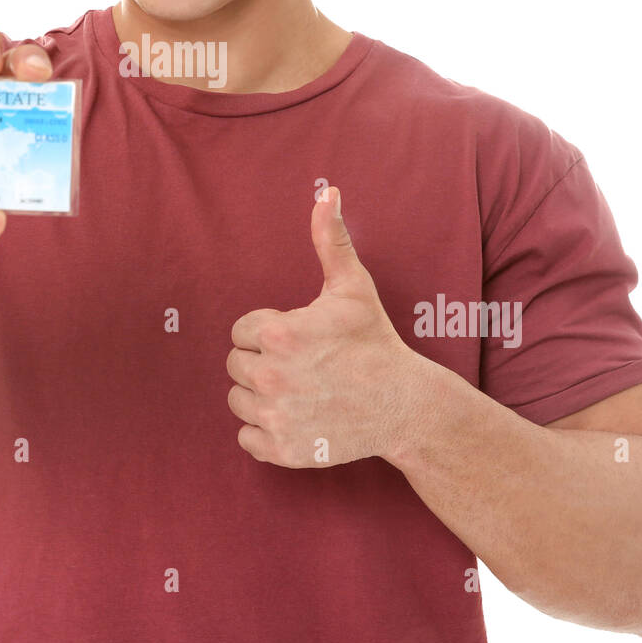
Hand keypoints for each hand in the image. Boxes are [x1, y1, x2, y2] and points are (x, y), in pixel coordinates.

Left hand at [226, 186, 418, 467]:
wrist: (405, 405)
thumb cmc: (374, 341)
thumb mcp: (353, 286)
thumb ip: (330, 239)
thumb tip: (327, 192)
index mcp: (278, 334)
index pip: (240, 332)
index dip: (268, 332)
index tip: (299, 338)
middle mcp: (271, 377)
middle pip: (236, 366)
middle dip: (263, 362)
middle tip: (303, 365)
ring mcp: (276, 418)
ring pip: (238, 401)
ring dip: (261, 395)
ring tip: (299, 389)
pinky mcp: (282, 451)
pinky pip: (247, 439)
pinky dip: (264, 432)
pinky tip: (295, 417)